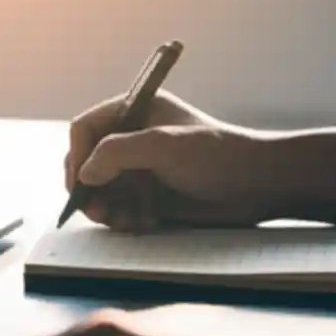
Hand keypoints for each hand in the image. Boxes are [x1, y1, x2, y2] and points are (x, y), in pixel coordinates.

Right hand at [66, 91, 274, 230]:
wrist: (258, 186)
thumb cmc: (217, 156)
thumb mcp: (163, 146)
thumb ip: (117, 153)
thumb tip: (85, 174)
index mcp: (135, 111)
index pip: (85, 128)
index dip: (77, 154)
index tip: (81, 182)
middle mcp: (133, 138)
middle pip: (86, 161)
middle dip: (88, 187)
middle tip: (95, 211)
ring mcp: (140, 168)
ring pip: (99, 189)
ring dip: (104, 208)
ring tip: (121, 221)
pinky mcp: (149, 195)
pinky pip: (118, 208)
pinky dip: (122, 218)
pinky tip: (142, 224)